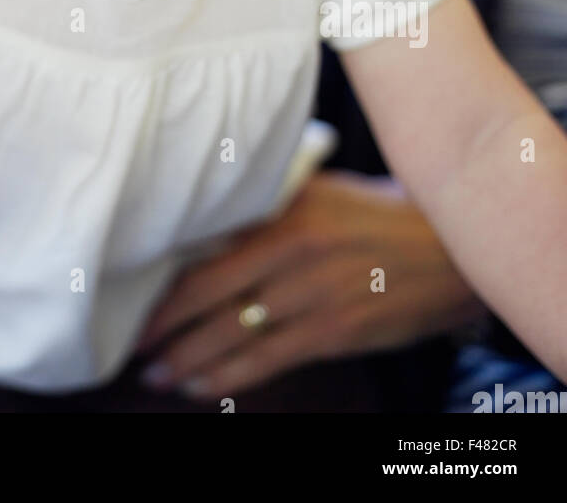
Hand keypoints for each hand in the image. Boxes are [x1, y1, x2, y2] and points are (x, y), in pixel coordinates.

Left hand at [133, 169, 488, 400]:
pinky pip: (268, 359)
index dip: (166, 280)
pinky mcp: (333, 330)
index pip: (206, 248)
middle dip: (165, 325)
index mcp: (281, 211)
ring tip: (157, 373)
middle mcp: (289, 250)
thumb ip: (267, 205)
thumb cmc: (376, 214)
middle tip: (133, 345)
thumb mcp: (318, 192)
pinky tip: (202, 386)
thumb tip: (208, 225)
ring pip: (232, 332)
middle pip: (208, 292)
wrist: (444, 246)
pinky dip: (230, 376)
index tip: (132, 296)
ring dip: (188, 359)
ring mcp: (311, 293)